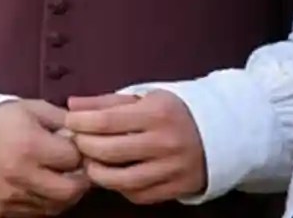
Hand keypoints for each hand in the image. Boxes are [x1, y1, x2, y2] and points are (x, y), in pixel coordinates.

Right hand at [0, 99, 91, 216]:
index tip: (77, 146)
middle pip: (70, 190)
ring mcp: (10, 197)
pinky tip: (44, 185)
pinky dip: (46, 202)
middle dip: (80, 179)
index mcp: (30, 146)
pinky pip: (37, 213)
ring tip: (61, 175)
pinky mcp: (2, 211)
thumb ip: (65, 120)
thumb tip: (89, 133)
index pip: (74, 158)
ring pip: (56, 206)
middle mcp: (20, 176)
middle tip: (78, 167)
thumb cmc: (1, 121)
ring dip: (65, 193)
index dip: (80, 151)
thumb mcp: (34, 109)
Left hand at [65, 91, 207, 205]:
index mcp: (157, 113)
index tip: (70, 121)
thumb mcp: (145, 98)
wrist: (222, 131)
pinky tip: (115, 175)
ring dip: (97, 173)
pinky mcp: (176, 188)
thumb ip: (107, 102)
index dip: (81, 122)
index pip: (106, 121)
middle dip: (84, 147)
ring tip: (91, 163)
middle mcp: (165, 142)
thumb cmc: (174, 112)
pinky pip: (138, 195)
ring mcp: (172, 168)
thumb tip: (72, 105)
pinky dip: (120, 188)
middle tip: (77, 142)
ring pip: (121, 180)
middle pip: (109, 151)